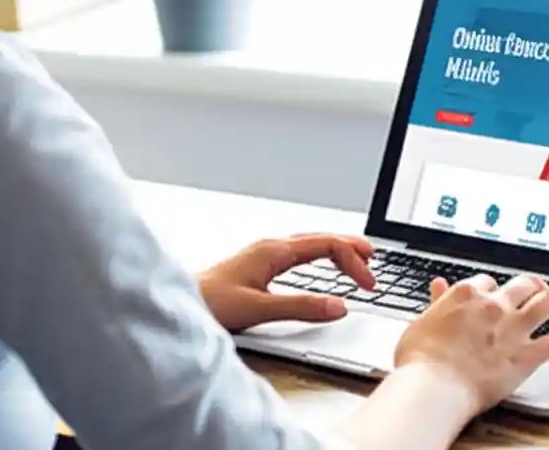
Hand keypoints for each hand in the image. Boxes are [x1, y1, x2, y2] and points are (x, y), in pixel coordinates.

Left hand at [197, 234, 374, 331]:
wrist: (174, 306)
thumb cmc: (207, 303)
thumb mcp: (259, 308)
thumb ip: (300, 307)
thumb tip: (338, 305)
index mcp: (274, 251)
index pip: (327, 245)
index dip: (353, 260)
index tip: (367, 283)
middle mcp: (270, 248)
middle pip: (321, 240)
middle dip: (350, 250)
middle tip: (374, 264)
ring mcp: (262, 256)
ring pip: (309, 245)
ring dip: (335, 252)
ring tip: (355, 261)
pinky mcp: (256, 267)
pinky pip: (298, 255)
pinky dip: (318, 259)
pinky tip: (319, 269)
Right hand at [393, 274, 548, 415]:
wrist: (435, 387)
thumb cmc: (421, 361)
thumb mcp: (421, 322)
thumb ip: (437, 303)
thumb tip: (439, 286)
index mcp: (467, 295)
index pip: (487, 282)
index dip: (491, 291)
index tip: (492, 298)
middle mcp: (494, 306)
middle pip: (523, 284)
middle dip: (528, 287)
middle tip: (531, 292)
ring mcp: (513, 329)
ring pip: (547, 303)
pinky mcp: (526, 356)